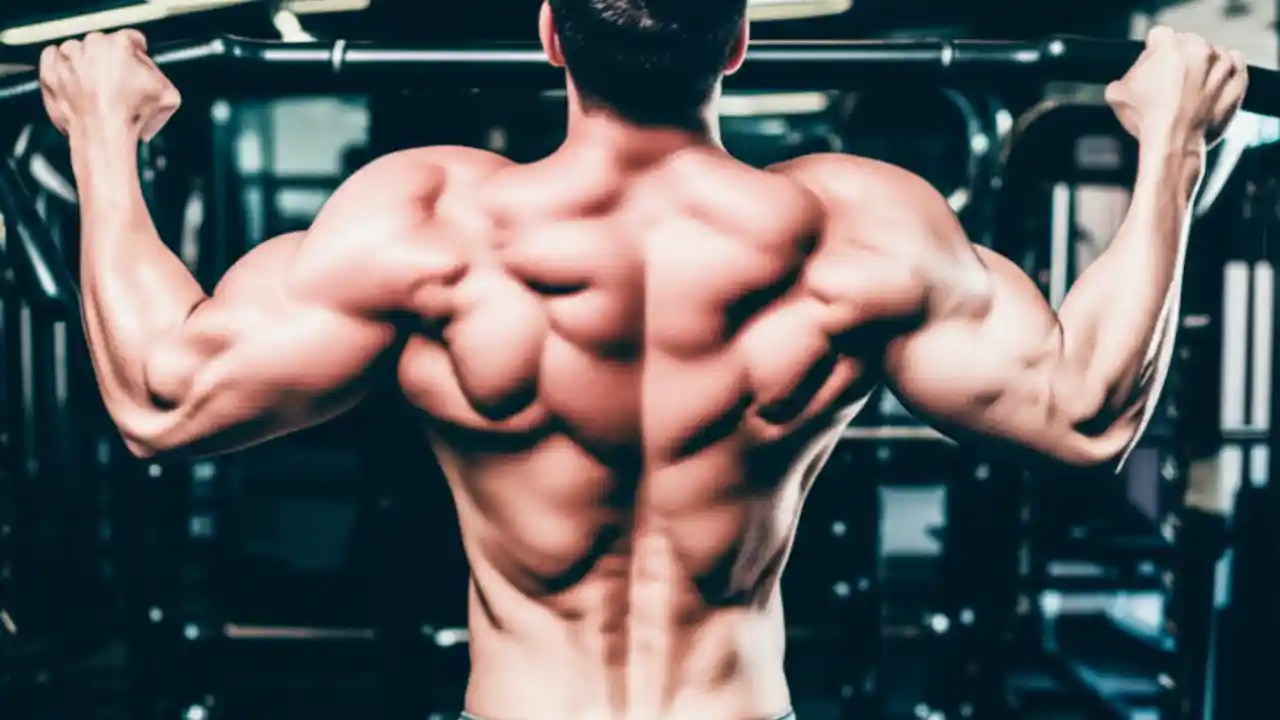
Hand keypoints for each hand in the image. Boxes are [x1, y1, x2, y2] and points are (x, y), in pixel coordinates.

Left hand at [39, 30, 180, 141]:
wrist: (103, 136)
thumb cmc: (134, 116)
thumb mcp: (168, 96)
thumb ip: (159, 75)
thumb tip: (147, 72)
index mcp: (120, 44)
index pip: (131, 39)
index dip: (137, 55)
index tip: (136, 68)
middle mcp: (91, 45)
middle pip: (102, 44)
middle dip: (109, 60)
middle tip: (116, 84)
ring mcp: (67, 57)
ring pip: (76, 50)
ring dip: (84, 63)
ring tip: (94, 87)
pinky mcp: (49, 71)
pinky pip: (52, 57)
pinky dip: (61, 66)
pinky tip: (73, 81)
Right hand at [1105, 26, 1248, 148]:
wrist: (1174, 145)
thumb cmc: (1144, 119)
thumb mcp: (1116, 94)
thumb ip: (1126, 76)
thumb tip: (1132, 78)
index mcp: (1168, 46)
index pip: (1159, 36)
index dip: (1152, 53)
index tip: (1151, 69)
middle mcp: (1198, 48)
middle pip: (1187, 43)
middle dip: (1178, 59)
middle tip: (1169, 83)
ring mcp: (1221, 63)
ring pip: (1211, 53)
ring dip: (1202, 65)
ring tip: (1190, 89)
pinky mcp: (1237, 80)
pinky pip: (1235, 64)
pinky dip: (1225, 71)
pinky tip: (1213, 83)